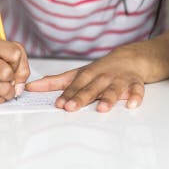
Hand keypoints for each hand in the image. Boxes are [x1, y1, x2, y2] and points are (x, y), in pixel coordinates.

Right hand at [0, 36, 29, 102]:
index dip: (18, 63)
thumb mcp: (10, 53)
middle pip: (7, 73)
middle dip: (13, 79)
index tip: (11, 64)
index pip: (15, 54)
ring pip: (4, 89)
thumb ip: (22, 66)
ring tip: (1, 86)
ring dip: (8, 91)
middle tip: (7, 78)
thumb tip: (19, 86)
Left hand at [26, 48, 144, 111]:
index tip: (59, 103)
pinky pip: (137, 90)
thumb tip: (31, 87)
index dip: (68, 93)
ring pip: (114, 90)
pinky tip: (132, 105)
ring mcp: (120, 80)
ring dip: (108, 99)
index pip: (76, 84)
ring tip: (101, 109)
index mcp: (89, 74)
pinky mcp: (135, 84)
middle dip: (82, 97)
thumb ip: (56, 82)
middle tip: (71, 107)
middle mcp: (103, 76)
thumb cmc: (100, 70)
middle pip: (92, 87)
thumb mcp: (78, 74)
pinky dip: (136, 97)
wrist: (130, 59)